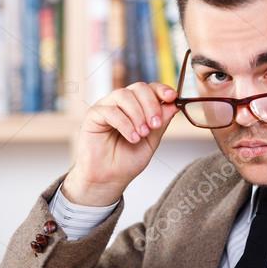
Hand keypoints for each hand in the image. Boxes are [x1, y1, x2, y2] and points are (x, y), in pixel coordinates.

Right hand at [62, 82, 179, 205]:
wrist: (108, 180)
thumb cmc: (126, 162)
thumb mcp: (151, 141)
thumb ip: (161, 122)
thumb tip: (173, 105)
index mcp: (135, 107)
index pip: (149, 89)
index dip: (161, 90)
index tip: (172, 97)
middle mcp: (120, 104)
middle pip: (138, 88)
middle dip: (151, 104)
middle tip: (155, 124)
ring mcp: (106, 107)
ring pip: (124, 95)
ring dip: (137, 115)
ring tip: (142, 134)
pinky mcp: (93, 115)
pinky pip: (111, 110)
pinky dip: (125, 124)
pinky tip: (132, 138)